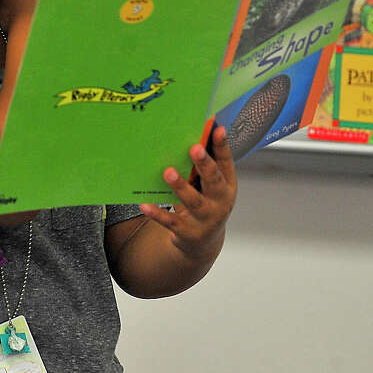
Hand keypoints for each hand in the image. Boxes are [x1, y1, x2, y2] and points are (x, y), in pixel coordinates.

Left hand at [139, 125, 235, 259]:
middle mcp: (221, 202)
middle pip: (214, 180)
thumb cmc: (204, 204)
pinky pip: (171, 221)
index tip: (218, 129)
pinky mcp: (188, 232)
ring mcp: (206, 219)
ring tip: (168, 172)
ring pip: (193, 201)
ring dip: (181, 186)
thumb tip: (188, 138)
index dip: (223, 146)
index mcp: (227, 186)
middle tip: (195, 148)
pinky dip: (158, 213)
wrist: (202, 243)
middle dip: (205, 164)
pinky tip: (145, 205)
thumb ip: (201, 168)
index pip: (226, 163)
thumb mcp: (207, 188)